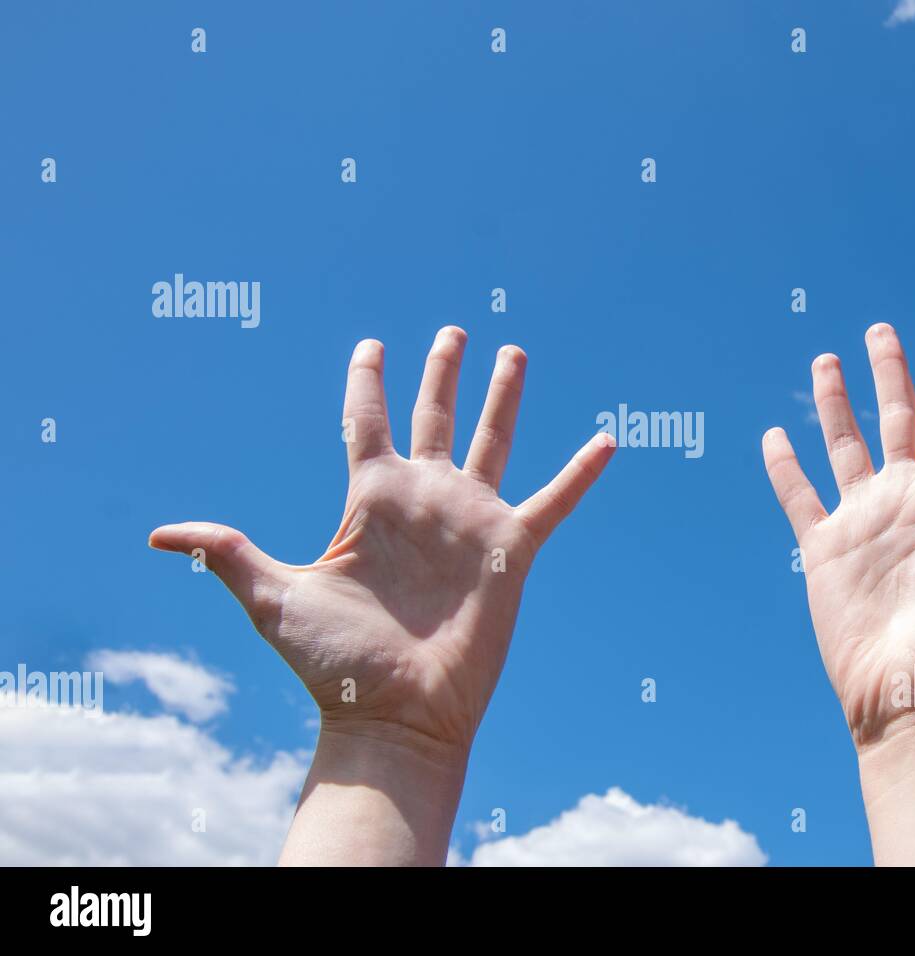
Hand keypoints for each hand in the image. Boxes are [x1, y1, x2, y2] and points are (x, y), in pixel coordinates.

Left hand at [150, 329, 614, 863]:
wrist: (396, 714)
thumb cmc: (334, 664)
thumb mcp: (273, 598)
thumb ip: (227, 554)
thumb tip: (161, 536)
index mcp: (370, 500)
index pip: (367, 422)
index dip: (367, 380)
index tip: (371, 344)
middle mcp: (423, 499)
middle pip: (435, 416)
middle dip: (444, 371)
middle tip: (453, 332)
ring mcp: (469, 520)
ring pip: (495, 440)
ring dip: (505, 396)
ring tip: (514, 352)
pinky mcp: (511, 547)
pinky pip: (555, 501)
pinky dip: (582, 473)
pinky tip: (609, 439)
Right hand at [762, 323, 914, 747]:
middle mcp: (908, 501)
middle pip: (897, 418)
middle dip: (890, 373)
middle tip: (880, 330)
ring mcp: (864, 523)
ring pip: (844, 445)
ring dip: (834, 403)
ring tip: (826, 360)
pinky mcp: (824, 550)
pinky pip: (799, 495)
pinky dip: (785, 465)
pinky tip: (776, 435)